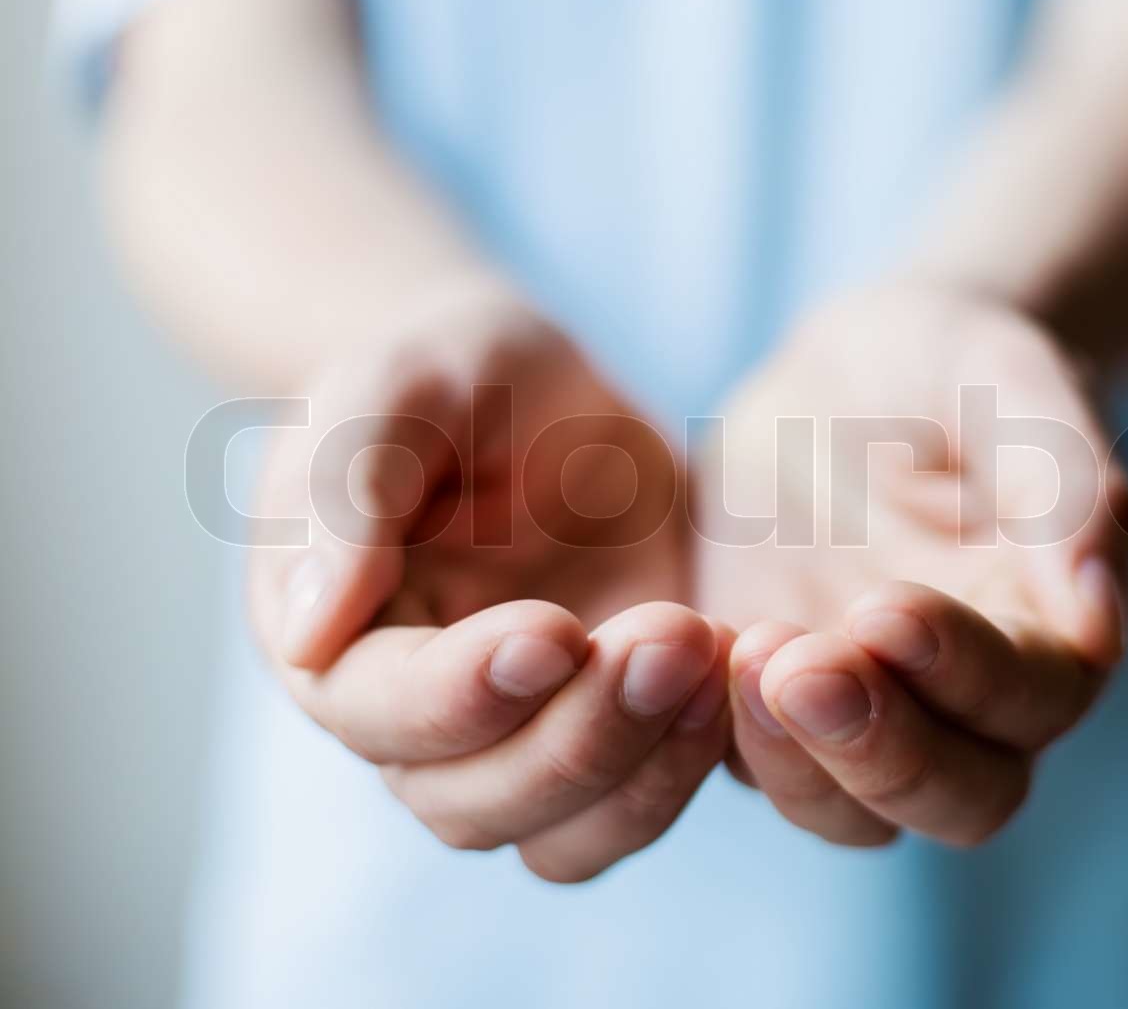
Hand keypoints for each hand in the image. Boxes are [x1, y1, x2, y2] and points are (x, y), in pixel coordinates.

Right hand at [248, 295, 729, 880]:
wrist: (535, 396)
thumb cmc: (444, 376)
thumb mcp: (393, 386)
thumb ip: (346, 489)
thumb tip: (307, 637)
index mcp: (335, 644)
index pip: (383, 711)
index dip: (465, 690)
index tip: (555, 629)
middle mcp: (416, 725)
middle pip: (475, 801)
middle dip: (578, 736)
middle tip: (673, 634)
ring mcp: (517, 743)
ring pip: (563, 833)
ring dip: (643, 768)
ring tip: (711, 651)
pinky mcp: (608, 736)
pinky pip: (639, 804)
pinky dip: (690, 764)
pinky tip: (739, 674)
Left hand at [696, 287, 1127, 846]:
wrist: (847, 372)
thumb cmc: (949, 362)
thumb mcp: (1008, 377)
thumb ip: (1062, 482)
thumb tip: (1100, 621)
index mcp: (1053, 630)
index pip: (1031, 698)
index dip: (966, 672)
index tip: (888, 609)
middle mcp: (968, 700)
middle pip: (957, 798)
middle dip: (881, 750)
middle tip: (800, 666)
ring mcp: (866, 713)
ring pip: (849, 809)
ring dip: (797, 758)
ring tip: (745, 654)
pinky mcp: (769, 704)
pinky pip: (746, 762)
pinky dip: (714, 734)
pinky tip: (677, 660)